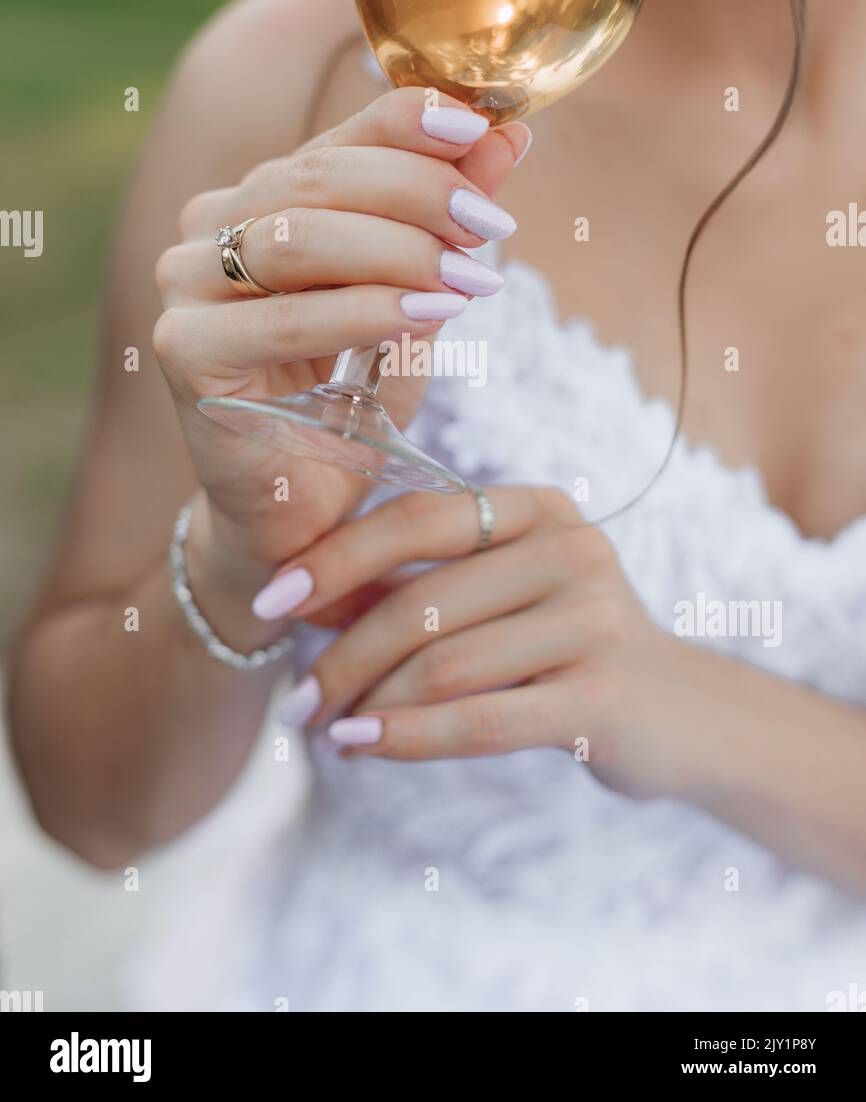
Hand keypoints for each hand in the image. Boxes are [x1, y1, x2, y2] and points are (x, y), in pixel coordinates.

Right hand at [151, 88, 528, 604]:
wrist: (299, 509)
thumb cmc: (352, 403)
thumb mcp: (414, 301)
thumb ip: (446, 225)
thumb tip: (508, 140)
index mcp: (260, 200)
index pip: (336, 141)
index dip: (409, 122)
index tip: (485, 129)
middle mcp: (210, 228)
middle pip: (317, 179)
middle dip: (420, 194)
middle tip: (491, 226)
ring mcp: (186, 285)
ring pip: (299, 237)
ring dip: (400, 250)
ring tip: (471, 278)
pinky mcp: (183, 348)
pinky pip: (287, 317)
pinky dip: (367, 310)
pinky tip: (428, 314)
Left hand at [263, 486, 709, 801]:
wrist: (682, 715)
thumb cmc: (566, 647)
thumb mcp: (500, 597)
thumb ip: (415, 587)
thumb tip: (303, 596)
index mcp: (541, 507)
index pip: (417, 518)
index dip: (335, 559)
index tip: (270, 600)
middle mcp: (573, 548)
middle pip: (422, 600)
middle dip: (341, 655)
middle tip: (295, 700)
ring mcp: (595, 619)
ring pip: (444, 666)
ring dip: (367, 703)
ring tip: (325, 728)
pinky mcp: (604, 695)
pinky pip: (481, 721)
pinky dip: (408, 737)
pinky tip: (360, 747)